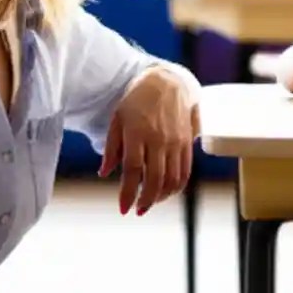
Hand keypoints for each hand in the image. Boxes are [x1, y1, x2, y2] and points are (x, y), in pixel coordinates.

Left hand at [99, 67, 199, 215]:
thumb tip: (104, 173)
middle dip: (145, 200)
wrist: (169, 82)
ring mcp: (176, 141)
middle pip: (154, 178)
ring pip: (171, 179)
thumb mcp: (118, 118)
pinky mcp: (188, 142)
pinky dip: (176, 187)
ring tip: (150, 203)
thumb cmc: (138, 100)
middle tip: (137, 210)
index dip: (127, 192)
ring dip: (161, 197)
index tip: (123, 208)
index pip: (132, 169)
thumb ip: (112, 147)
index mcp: (137, 132)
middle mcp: (159, 138)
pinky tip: (167, 192)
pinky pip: (185, 171)